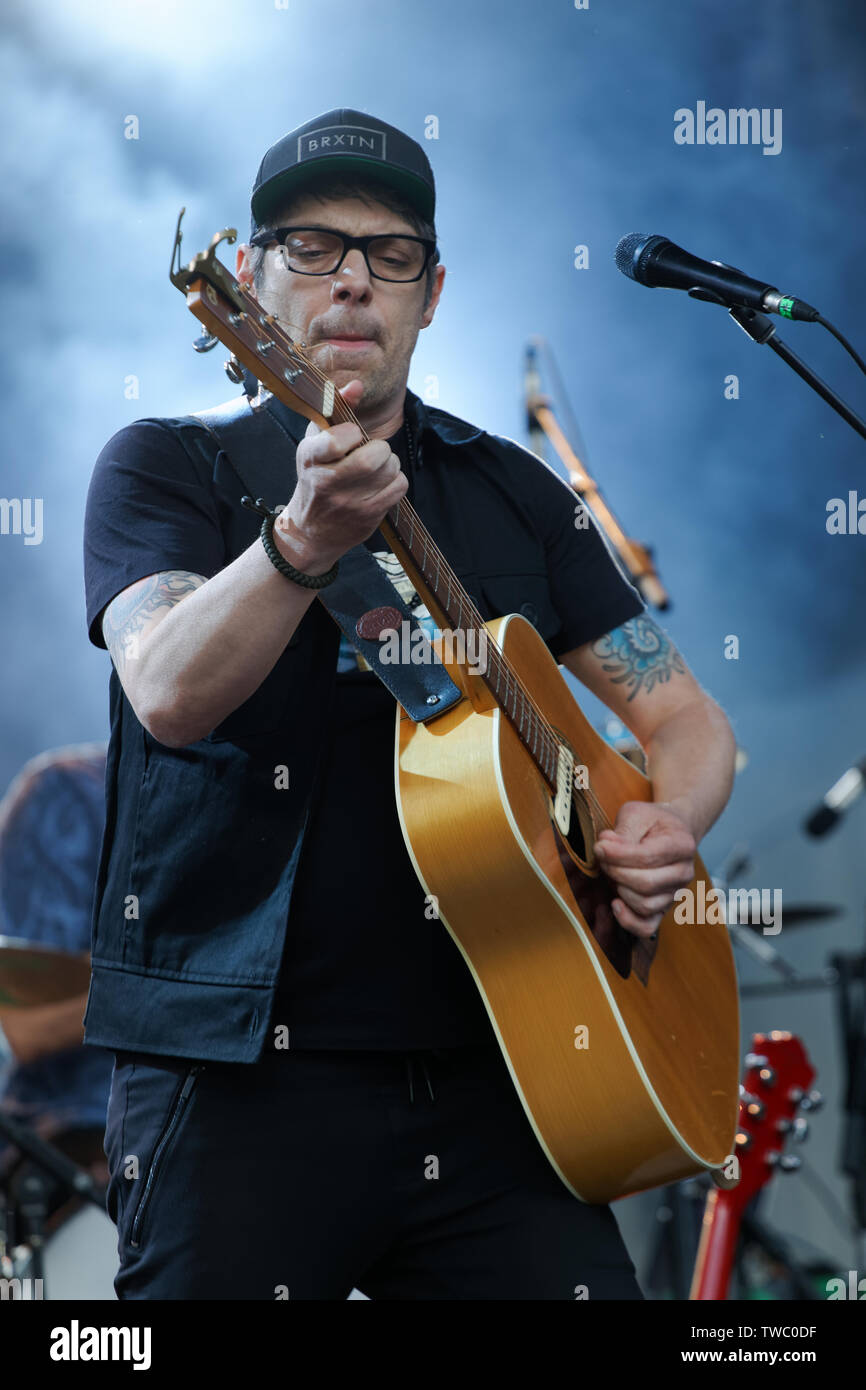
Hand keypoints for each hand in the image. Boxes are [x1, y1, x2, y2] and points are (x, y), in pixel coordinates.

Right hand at [273, 380, 407, 573]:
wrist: (310, 531)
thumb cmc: (316, 477)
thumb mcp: (315, 442)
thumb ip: (336, 409)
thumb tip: (357, 385)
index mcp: (310, 458)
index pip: (336, 440)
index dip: (352, 433)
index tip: (351, 436)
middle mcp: (326, 483)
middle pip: (372, 458)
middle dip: (380, 449)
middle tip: (373, 452)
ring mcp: (348, 504)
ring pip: (389, 470)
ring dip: (390, 464)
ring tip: (377, 467)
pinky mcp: (367, 518)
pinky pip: (398, 488)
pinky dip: (396, 480)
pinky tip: (383, 483)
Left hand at [594, 801, 696, 938]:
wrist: (670, 831)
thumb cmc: (652, 822)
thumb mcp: (637, 814)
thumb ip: (623, 830)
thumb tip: (605, 847)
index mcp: (683, 845)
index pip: (648, 857)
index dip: (618, 855)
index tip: (600, 847)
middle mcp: (684, 873)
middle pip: (646, 884)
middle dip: (616, 872)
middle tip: (602, 858)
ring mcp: (675, 893)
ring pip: (645, 905)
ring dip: (620, 890)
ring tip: (611, 872)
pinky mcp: (663, 909)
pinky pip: (647, 927)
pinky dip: (628, 920)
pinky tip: (615, 903)